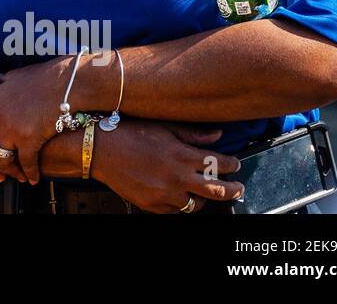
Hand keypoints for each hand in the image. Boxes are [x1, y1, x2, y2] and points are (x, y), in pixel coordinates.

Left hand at [0, 57, 70, 183]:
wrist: (67, 83)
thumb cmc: (45, 78)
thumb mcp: (16, 75)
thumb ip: (5, 80)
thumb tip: (0, 78)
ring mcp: (11, 129)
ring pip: (0, 160)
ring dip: (8, 172)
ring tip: (17, 176)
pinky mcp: (29, 139)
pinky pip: (26, 164)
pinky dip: (30, 174)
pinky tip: (34, 178)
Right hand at [92, 120, 243, 213]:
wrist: (98, 150)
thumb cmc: (128, 133)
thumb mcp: (162, 127)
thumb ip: (191, 134)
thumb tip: (217, 136)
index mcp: (180, 155)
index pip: (218, 163)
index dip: (232, 164)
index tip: (235, 164)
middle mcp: (176, 177)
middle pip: (217, 190)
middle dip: (233, 190)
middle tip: (238, 188)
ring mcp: (164, 194)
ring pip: (196, 204)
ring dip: (203, 198)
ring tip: (204, 192)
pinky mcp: (152, 204)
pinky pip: (175, 211)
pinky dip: (180, 204)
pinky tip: (179, 195)